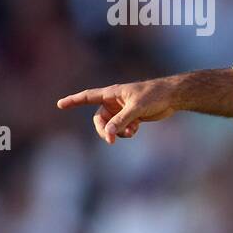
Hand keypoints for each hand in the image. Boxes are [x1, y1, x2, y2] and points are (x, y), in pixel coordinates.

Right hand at [56, 79, 177, 143]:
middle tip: (111, 140)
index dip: (73, 101)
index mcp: (111, 93)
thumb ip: (121, 121)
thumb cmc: (154, 96)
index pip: (88, 96)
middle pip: (99, 119)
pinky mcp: (132, 117)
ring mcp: (122, 110)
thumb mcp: (136, 109)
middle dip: (104, 130)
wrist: (172, 96)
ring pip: (111, 126)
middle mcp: (114, 102)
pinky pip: (121, 129)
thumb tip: (109, 134)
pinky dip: (126, 132)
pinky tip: (135, 131)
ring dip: (117, 132)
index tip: (60, 104)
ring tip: (130, 132)